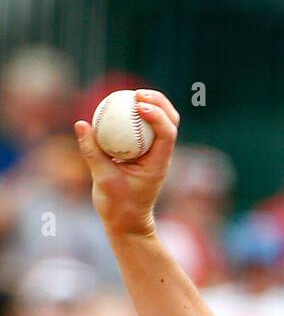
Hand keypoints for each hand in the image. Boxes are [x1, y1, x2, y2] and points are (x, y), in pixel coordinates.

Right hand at [73, 89, 179, 238]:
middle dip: (159, 103)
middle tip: (137, 93)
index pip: (167, 134)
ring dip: (151, 104)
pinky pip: (143, 128)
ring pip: (161, 122)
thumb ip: (92, 151)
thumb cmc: (118, 205)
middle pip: (171, 121)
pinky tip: (119, 106)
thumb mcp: (102, 179)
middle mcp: (160, 155)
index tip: (139, 105)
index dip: (158, 115)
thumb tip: (81, 123)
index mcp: (158, 163)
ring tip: (131, 94)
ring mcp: (153, 153)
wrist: (126, 221)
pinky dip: (135, 115)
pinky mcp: (143, 152)